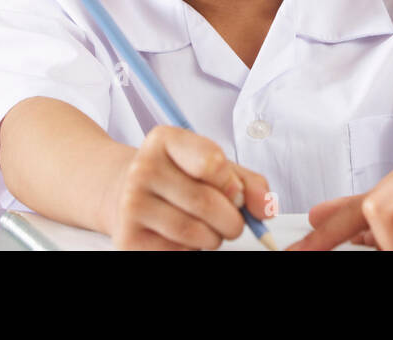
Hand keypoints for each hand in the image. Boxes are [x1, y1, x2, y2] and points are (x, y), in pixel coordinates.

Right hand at [104, 125, 272, 249]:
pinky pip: (178, 252)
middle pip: (206, 202)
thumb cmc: (182, 178)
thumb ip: (249, 183)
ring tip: (211, 230)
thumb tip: (265, 209)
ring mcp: (131, 203)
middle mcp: (143, 168)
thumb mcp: (216, 168)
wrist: (128, 194)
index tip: (237, 194)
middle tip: (234, 222)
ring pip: (193, 232)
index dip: (233, 184)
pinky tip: (187, 239)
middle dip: (233, 220)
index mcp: (165, 140)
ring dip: (215, 238)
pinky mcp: (127, 238)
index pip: (211, 162)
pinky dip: (193, 250)